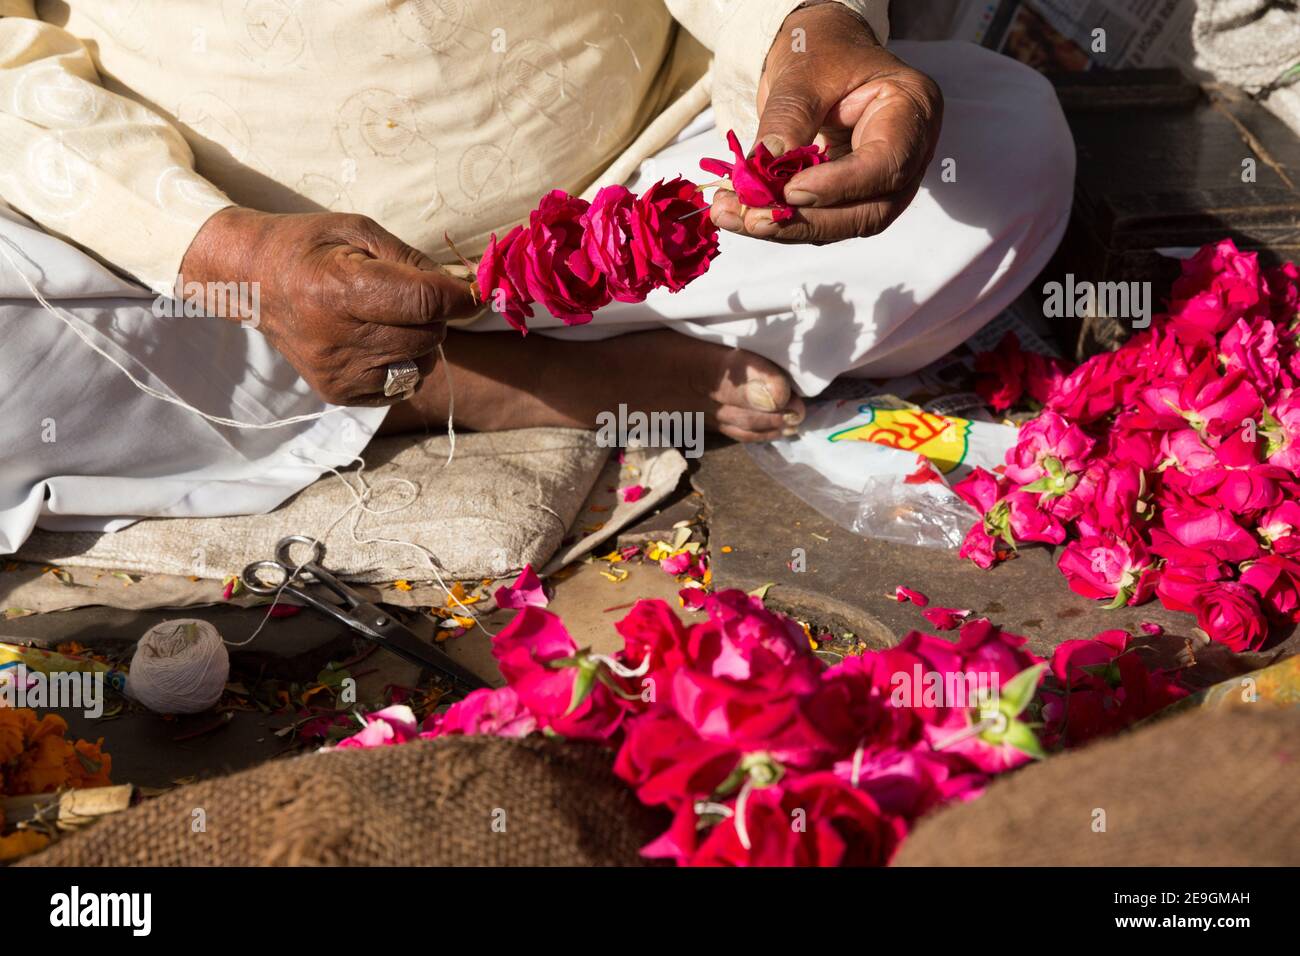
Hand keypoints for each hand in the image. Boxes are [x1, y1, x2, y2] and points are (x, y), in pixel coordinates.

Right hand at [179, 207, 476, 405]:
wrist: (250, 281)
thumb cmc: (311, 247)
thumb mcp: (361, 232)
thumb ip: (414, 261)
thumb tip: (464, 290)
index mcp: (340, 289)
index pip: (424, 303)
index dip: (459, 297)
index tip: (474, 292)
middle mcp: (336, 338)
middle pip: (428, 335)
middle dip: (433, 316)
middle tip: (408, 297)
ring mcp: (336, 371)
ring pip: (421, 365)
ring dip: (419, 342)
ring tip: (388, 318)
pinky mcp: (336, 393)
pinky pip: (401, 386)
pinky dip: (402, 364)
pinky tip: (376, 342)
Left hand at [711, 2, 943, 243]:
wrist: (818, 55)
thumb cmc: (823, 51)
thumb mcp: (805, 73)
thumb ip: (788, 119)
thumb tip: (763, 170)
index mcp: (912, 111)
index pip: (887, 165)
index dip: (839, 186)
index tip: (790, 191)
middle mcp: (906, 155)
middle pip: (867, 210)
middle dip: (806, 221)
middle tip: (753, 218)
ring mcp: (881, 182)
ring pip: (840, 225)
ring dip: (785, 228)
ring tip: (734, 216)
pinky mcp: (849, 198)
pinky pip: (819, 221)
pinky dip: (779, 221)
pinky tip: (740, 214)